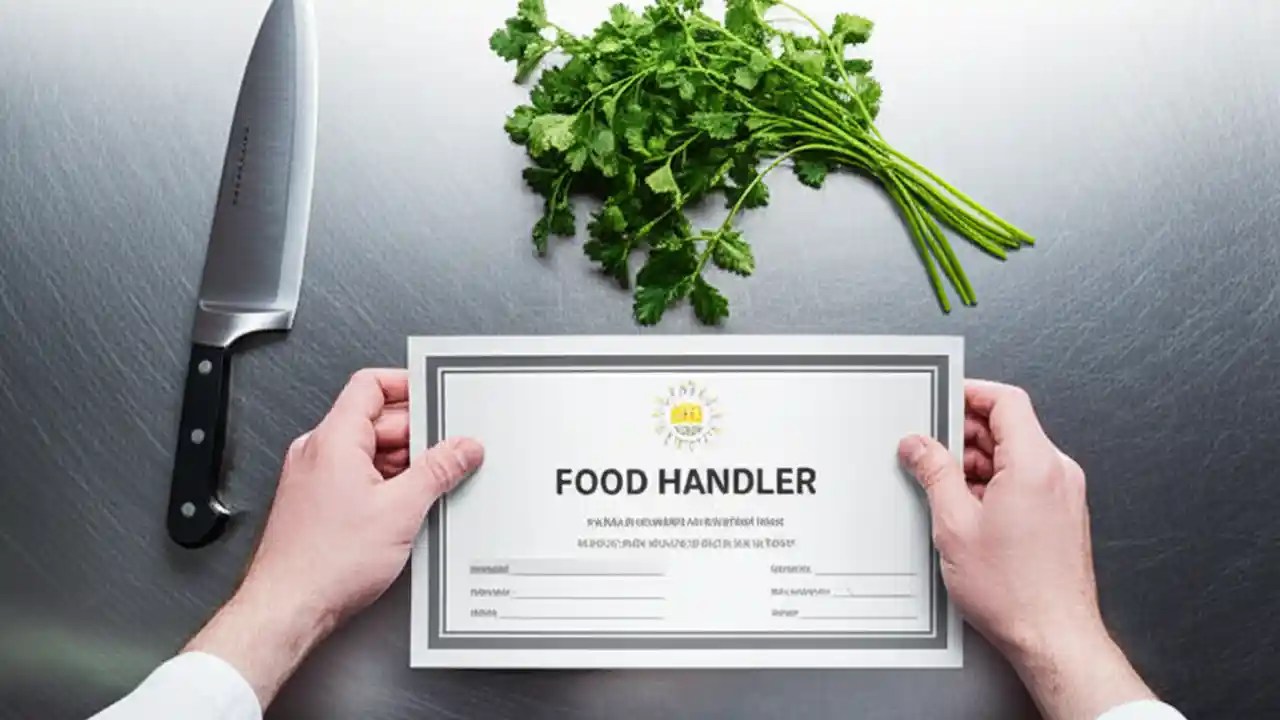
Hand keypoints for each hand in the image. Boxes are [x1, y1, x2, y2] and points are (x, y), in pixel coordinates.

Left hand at [185, 369, 483, 708]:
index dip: (407, 385)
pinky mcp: (316, 503)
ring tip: (430, 487)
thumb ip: (438, 471)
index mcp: (334, 439)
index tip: (436, 397)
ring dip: (402, 463)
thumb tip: (463, 448)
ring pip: (367, 451)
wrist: (288, 608)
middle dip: (416, 434)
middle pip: (375, 420)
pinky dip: (385, 484)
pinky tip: (406, 509)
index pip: (371, 385)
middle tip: (449, 451)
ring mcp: (314, 478)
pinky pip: (357, 477)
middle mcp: (317, 452)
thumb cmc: (325, 564)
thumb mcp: (401, 510)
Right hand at [898, 380, 1154, 719]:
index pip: (1007, 401)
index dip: (971, 393)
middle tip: (929, 450)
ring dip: (978, 463)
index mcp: (1035, 465)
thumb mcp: (955, 525)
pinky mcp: (1061, 514)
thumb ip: (934, 474)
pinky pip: (1025, 480)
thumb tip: (918, 445)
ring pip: (1015, 456)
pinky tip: (967, 511)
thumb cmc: (1015, 592)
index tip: (944, 398)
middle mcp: (1057, 473)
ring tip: (945, 490)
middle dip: (966, 434)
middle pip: (1010, 427)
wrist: (1053, 637)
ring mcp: (1063, 494)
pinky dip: (994, 484)